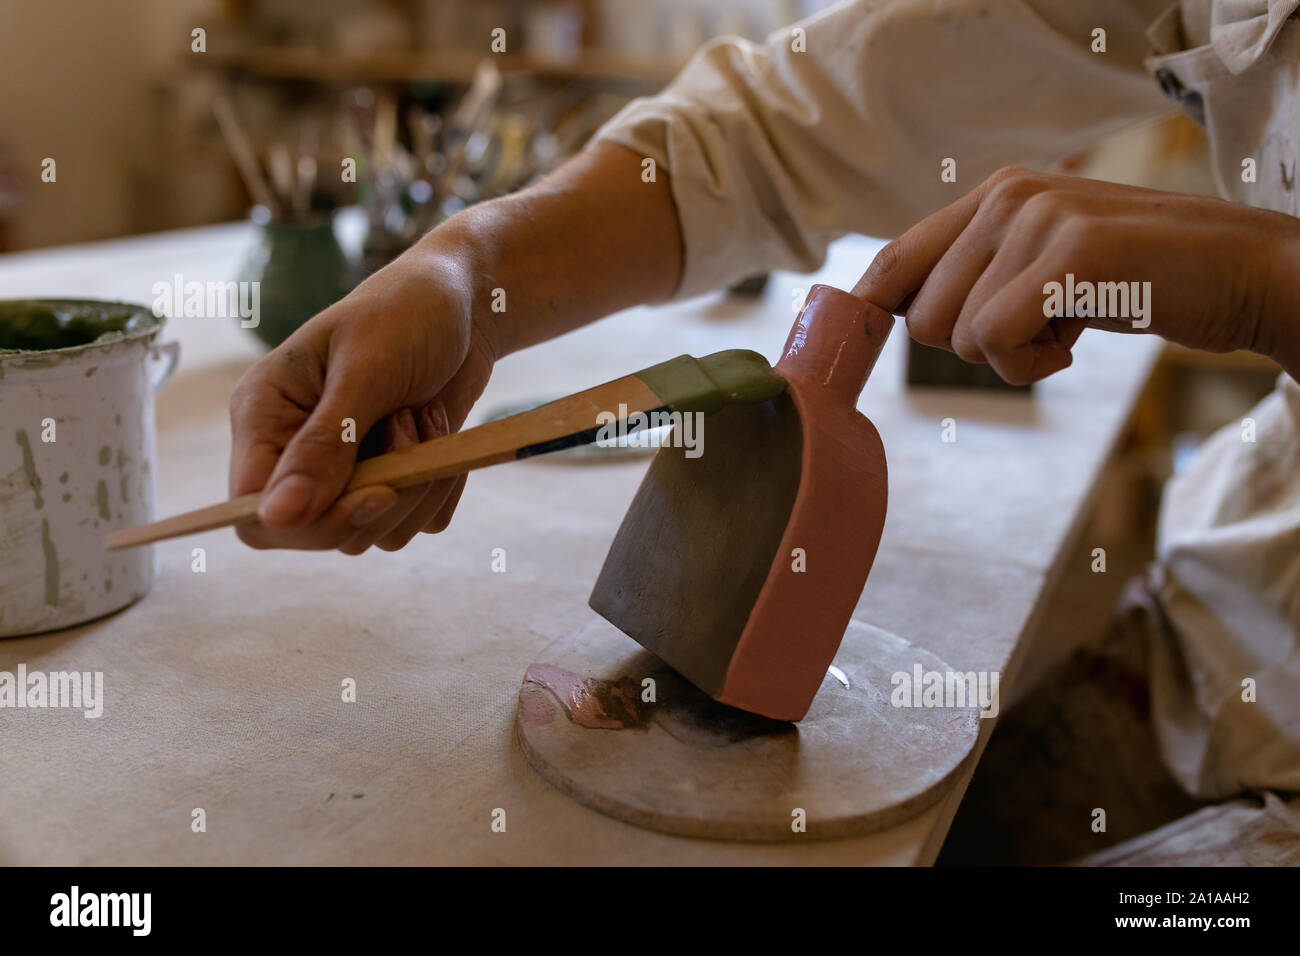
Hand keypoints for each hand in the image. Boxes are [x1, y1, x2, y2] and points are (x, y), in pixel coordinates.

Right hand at [227, 237, 499, 551]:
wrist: (465, 303)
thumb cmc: (404, 314)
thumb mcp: (364, 372)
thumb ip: (322, 446)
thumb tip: (274, 518)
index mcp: (264, 416)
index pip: (253, 512)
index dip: (308, 522)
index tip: (375, 493)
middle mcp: (295, 452)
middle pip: (316, 533)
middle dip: (378, 494)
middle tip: (408, 426)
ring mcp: (344, 473)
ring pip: (373, 534)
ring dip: (417, 484)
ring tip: (421, 413)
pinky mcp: (390, 483)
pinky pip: (414, 524)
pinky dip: (440, 486)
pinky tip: (440, 429)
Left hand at [853, 166, 1299, 383]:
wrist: (1242, 274)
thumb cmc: (1137, 280)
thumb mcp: (1046, 263)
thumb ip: (979, 273)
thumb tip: (895, 311)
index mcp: (993, 194)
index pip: (894, 259)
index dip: (868, 309)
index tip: (859, 345)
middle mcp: (1006, 197)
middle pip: (920, 317)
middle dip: (973, 344)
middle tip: (1040, 324)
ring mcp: (1036, 219)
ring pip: (957, 335)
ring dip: (1013, 355)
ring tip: (1070, 322)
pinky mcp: (1067, 255)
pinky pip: (994, 342)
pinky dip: (1033, 364)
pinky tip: (1078, 338)